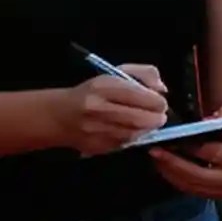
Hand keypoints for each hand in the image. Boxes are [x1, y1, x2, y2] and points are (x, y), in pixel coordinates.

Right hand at [53, 64, 168, 156]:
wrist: (60, 116)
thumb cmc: (91, 92)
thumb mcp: (114, 74)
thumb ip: (143, 74)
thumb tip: (162, 89)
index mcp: (103, 87)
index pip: (138, 94)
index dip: (156, 101)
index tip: (160, 102)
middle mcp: (98, 109)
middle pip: (140, 118)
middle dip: (157, 118)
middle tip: (160, 116)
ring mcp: (97, 130)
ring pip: (135, 134)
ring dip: (147, 129)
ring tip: (147, 122)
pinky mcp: (98, 146)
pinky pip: (126, 144)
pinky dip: (135, 138)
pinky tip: (133, 131)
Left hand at [149, 104, 221, 202]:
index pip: (212, 153)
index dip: (193, 145)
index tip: (175, 136)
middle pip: (195, 174)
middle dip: (173, 163)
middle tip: (154, 150)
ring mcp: (219, 191)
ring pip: (190, 185)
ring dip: (169, 172)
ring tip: (154, 158)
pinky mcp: (213, 196)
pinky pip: (190, 190)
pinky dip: (175, 180)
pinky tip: (163, 169)